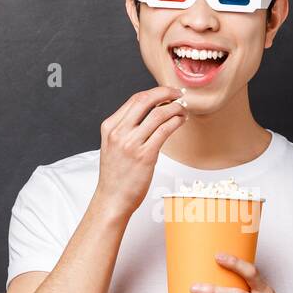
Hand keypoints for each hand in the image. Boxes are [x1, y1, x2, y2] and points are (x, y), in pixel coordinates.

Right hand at [93, 86, 186, 218]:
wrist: (112, 199)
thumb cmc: (115, 175)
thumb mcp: (112, 146)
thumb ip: (125, 129)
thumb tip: (149, 113)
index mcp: (109, 127)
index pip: (134, 99)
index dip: (154, 93)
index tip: (166, 93)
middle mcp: (119, 132)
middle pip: (145, 100)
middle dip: (165, 93)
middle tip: (178, 94)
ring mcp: (131, 144)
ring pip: (158, 114)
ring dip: (175, 108)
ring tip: (182, 110)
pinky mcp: (145, 156)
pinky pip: (165, 130)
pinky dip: (176, 122)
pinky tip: (181, 121)